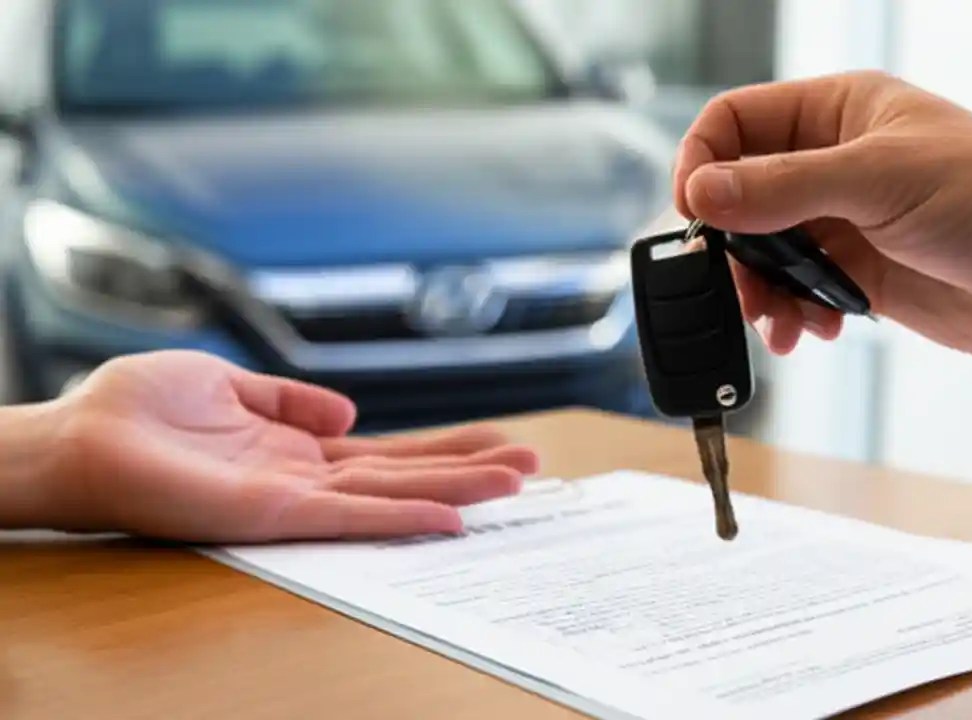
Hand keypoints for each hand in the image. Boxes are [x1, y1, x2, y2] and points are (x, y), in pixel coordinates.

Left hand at [2, 351, 537, 541]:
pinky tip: (450, 517)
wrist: (77, 438)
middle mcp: (304, 478)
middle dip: (470, 469)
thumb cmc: (134, 412)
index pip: (385, 452)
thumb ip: (288, 398)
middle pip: (404, 474)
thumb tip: (345, 411)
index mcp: (294, 449)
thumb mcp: (224, 384)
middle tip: (532, 466)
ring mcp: (293, 497)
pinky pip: (350, 516)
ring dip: (457, 491)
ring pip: (393, 495)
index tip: (495, 440)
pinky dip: (403, 519)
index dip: (442, 448)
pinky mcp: (273, 511)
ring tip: (516, 483)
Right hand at [673, 70, 971, 357]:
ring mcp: (850, 222)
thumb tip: (701, 193)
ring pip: (766, 252)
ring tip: (778, 321)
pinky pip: (800, 293)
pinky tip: (812, 331)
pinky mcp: (865, 275)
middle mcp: (837, 164)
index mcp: (839, 112)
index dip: (703, 164)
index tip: (695, 216)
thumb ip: (783, 189)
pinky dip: (792, 316)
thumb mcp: (880, 181)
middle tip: (739, 285)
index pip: (735, 122)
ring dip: (759, 291)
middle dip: (731, 245)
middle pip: (741, 195)